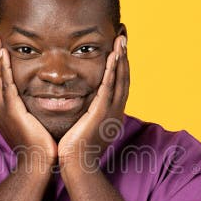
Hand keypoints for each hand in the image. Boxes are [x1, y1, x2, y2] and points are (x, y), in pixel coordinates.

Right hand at [0, 33, 56, 171]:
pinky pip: (6, 85)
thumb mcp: (29, 124)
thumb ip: (27, 111)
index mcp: (2, 110)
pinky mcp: (12, 111)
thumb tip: (31, 104)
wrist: (36, 164)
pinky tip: (4, 54)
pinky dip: (3, 68)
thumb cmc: (37, 147)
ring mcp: (3, 110)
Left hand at [57, 35, 128, 171]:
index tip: (120, 48)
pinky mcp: (101, 113)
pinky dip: (112, 72)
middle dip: (124, 56)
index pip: (119, 83)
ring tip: (121, 39)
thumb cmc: (76, 150)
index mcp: (112, 113)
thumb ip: (87, 116)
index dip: (121, 64)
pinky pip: (108, 88)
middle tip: (124, 35)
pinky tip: (113, 57)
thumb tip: (84, 109)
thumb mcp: (85, 128)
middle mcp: (116, 110)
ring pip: (119, 79)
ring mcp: (110, 112)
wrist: (77, 166)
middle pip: (124, 77)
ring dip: (121, 58)